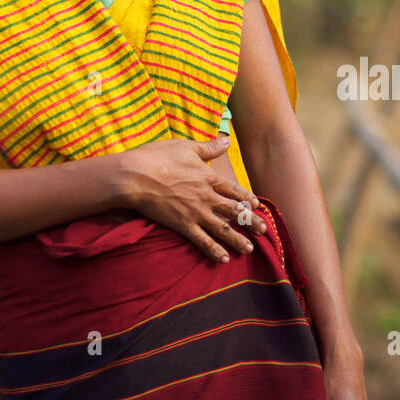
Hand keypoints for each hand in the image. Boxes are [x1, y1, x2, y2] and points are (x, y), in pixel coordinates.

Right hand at [116, 133, 267, 261]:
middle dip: (250, 222)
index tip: (256, 205)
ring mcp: (195, 212)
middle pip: (234, 211)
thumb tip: (226, 139)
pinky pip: (202, 241)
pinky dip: (214, 251)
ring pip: (223, 229)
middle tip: (264, 230)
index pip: (233, 189)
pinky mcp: (182, 225)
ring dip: (238, 240)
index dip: (246, 197)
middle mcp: (206, 196)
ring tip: (250, 249)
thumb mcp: (185, 147)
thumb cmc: (157, 157)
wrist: (135, 176)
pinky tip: (223, 259)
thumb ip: (208, 147)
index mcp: (208, 176)